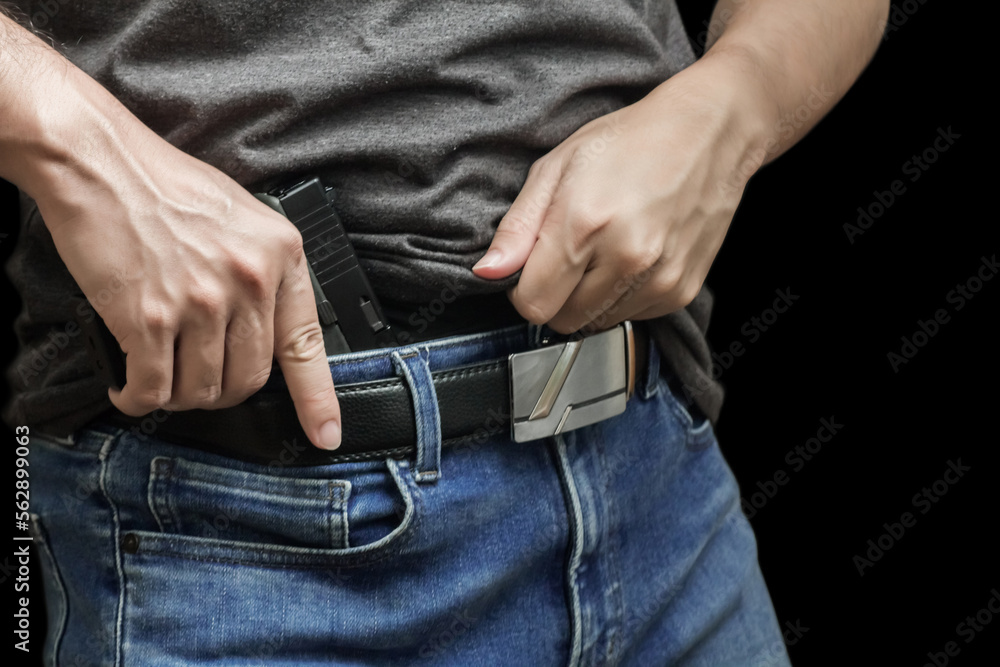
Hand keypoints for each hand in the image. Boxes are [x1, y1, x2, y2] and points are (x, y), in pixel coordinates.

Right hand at [29, 78, 341, 449]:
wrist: (99, 162)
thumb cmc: (166, 186)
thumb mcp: (244, 218)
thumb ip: (264, 272)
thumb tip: (263, 328)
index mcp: (281, 256)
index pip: (307, 344)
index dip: (318, 400)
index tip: (326, 434)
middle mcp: (249, 281)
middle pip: (250, 379)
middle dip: (223, 392)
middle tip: (199, 378)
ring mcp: (201, 302)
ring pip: (202, 390)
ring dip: (179, 396)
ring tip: (160, 375)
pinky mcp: (148, 317)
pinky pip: (152, 388)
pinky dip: (137, 398)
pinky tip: (130, 388)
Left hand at [472, 57, 764, 333]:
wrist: (709, 132)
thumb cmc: (631, 141)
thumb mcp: (557, 166)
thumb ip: (518, 227)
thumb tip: (488, 272)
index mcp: (585, 224)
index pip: (533, 304)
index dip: (523, 289)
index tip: (533, 266)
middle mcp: (626, 257)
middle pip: (563, 321)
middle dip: (556, 295)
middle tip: (570, 253)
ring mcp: (658, 278)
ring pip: (597, 323)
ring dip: (590, 297)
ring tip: (605, 249)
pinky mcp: (681, 290)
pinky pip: (632, 316)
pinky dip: (624, 296)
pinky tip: (632, 255)